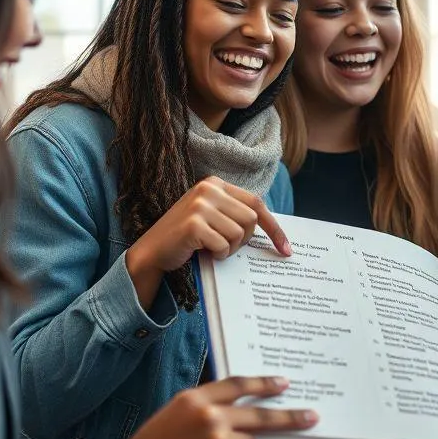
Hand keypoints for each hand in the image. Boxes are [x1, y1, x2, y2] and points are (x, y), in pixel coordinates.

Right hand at [109, 376, 317, 438]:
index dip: (263, 384)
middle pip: (260, 415)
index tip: (283, 383)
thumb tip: (241, 412)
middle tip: (310, 416)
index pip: (238, 385)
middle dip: (289, 417)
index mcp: (194, 399)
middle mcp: (209, 416)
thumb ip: (204, 409)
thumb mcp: (173, 417)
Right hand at [126, 177, 289, 305]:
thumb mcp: (212, 216)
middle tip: (226, 246)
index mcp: (215, 183)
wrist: (151, 251)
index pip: (256, 203)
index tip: (286, 248)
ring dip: (229, 248)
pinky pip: (224, 245)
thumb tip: (274, 229)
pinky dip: (218, 254)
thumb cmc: (186, 238)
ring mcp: (199, 205)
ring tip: (210, 247)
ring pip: (239, 233)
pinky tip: (203, 251)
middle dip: (244, 239)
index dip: (274, 227)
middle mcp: (208, 188)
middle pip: (251, 219)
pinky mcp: (193, 224)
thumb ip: (235, 213)